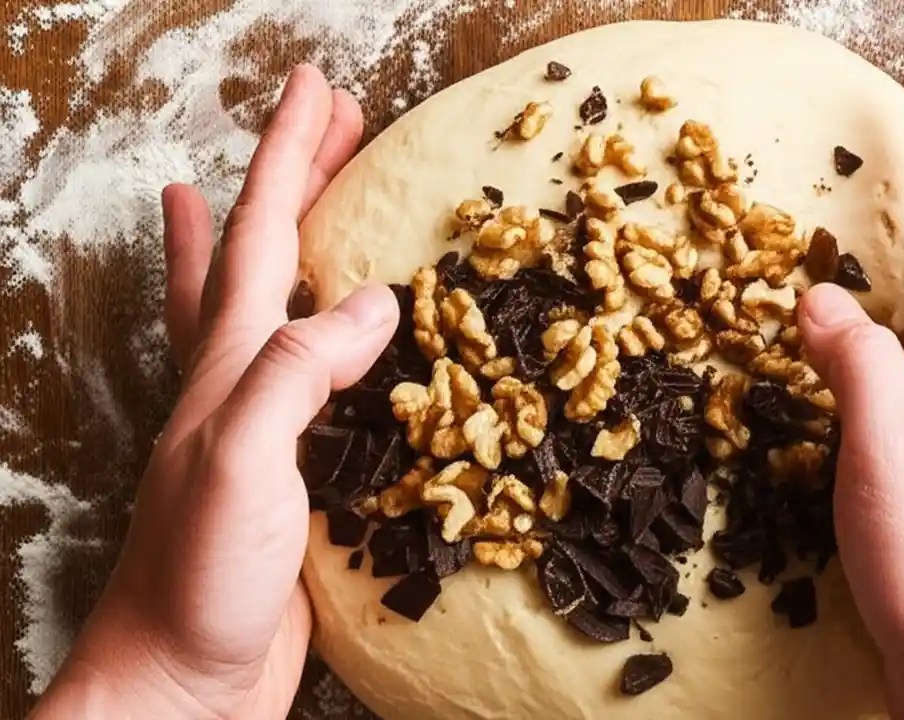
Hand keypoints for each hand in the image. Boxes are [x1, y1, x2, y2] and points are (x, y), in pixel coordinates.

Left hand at [32, 66, 395, 718]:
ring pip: (272, 309)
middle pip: (258, 254)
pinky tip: (342, 347)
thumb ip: (297, 373)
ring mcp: (261, 427)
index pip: (259, 237)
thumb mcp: (243, 459)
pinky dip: (320, 339)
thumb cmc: (199, 577)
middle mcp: (239, 383)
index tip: (318, 89)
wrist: (183, 680)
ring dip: (281, 243)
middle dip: (290, 178)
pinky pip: (310, 379)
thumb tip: (371, 299)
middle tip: (324, 119)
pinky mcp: (291, 474)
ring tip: (287, 198)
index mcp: (229, 367)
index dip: (288, 156)